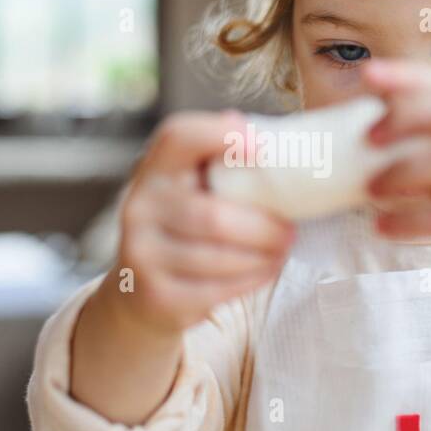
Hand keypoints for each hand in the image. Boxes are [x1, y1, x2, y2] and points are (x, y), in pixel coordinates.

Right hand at [106, 110, 295, 335]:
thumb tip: (262, 135)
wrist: (140, 294)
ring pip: (219, 256)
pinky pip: (217, 289)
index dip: (220, 135)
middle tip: (290, 231)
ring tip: (282, 250)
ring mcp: (143, 254)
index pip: (178, 137)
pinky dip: (251, 279)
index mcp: (154, 171)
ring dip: (263, 256)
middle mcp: (140, 208)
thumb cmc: (184, 229)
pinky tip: (265, 270)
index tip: (262, 148)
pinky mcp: (158, 296)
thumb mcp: (191, 189)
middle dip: (263, 227)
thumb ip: (220, 162)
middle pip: (213, 215)